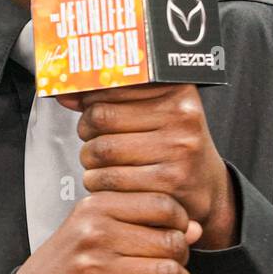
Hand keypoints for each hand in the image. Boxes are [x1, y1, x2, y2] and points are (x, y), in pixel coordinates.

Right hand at [12, 191, 201, 273]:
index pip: (162, 205)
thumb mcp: (96, 227)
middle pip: (170, 241)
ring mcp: (95, 271)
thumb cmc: (69, 262)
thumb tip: (192, 228)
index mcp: (95, 207)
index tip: (177, 232)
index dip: (180, 221)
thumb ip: (143, 221)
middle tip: (173, 264)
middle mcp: (94, 235)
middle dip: (182, 258)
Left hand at [56, 84, 238, 249]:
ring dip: (89, 160)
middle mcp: (181, 114)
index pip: (110, 85)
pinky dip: (98, 183)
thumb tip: (66, 94)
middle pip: (101, 116)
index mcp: (176, 89)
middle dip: (86, 131)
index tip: (89, 109)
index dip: (89, 99)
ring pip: (101, 150)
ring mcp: (178, 148)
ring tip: (101, 163)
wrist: (206, 188)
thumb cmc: (172, 146)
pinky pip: (110, 179)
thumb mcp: (154, 112)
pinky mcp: (170, 181)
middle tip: (94, 140)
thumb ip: (111, 98)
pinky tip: (109, 183)